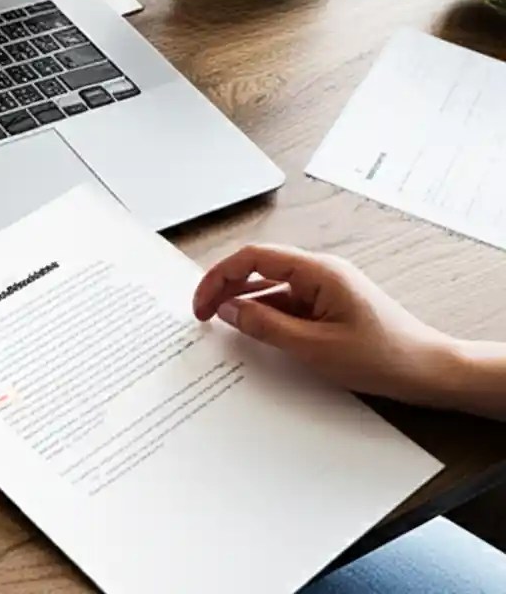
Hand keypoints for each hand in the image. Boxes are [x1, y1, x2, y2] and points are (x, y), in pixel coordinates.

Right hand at [192, 244, 461, 407]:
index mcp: (318, 272)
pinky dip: (264, 315)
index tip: (200, 304)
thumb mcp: (313, 347)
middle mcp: (320, 272)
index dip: (219, 277)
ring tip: (220, 325)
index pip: (253, 258)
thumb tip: (228, 310)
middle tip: (201, 316)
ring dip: (243, 303)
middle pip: (258, 269)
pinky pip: (286, 303)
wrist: (428, 371)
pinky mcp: (328, 305)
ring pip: (270, 287)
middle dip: (225, 288)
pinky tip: (252, 332)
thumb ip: (265, 326)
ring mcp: (324, 288)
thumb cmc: (382, 357)